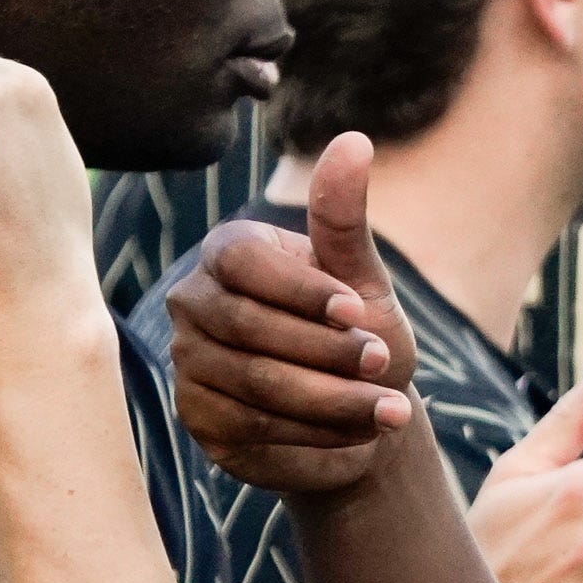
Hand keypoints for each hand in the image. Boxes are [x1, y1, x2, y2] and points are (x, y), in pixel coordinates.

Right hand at [164, 131, 415, 495]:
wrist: (359, 416)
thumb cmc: (359, 335)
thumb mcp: (363, 279)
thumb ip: (345, 219)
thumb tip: (354, 139)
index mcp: (227, 255)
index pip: (241, 260)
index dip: (301, 289)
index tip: (359, 311)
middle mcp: (193, 305)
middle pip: (247, 330)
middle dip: (327, 354)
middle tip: (387, 366)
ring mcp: (188, 366)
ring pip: (255, 389)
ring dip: (334, 405)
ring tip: (393, 411)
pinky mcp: (200, 424)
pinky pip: (254, 436)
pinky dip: (317, 442)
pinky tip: (360, 442)